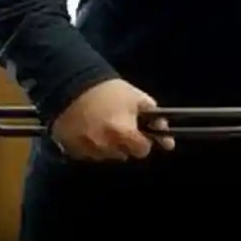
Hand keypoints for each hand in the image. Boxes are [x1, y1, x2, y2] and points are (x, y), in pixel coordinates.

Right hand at [49, 78, 174, 160]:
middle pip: (124, 155)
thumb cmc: (110, 91)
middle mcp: (106, 145)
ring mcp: (87, 149)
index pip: (142, 151)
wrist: (73, 84)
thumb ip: (155, 119)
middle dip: (125, 143)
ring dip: (108, 146)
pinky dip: (91, 147)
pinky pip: (87, 155)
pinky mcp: (71, 149)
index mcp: (123, 133)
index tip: (139, 133)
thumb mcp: (138, 99)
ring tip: (103, 126)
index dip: (144, 141)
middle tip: (119, 126)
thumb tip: (169, 142)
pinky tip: (89, 131)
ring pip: (105, 156)